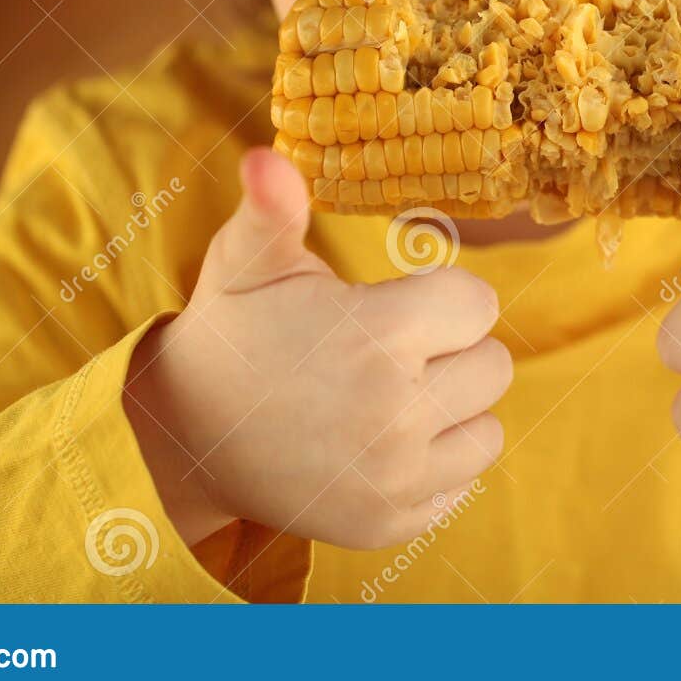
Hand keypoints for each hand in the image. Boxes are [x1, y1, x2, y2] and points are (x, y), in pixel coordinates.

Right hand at [124, 148, 510, 550]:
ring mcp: (395, 477)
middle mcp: (397, 413)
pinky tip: (384, 444)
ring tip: (396, 396)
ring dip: (455, 410)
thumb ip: (273, 207)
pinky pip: (461, 484)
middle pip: (495, 366)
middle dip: (453, 351)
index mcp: (378, 335)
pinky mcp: (390, 523)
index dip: (443, 297)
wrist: (185, 436)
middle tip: (396, 353)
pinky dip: (436, 464)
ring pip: (488, 430)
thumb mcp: (246, 261)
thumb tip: (266, 157)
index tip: (399, 305)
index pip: (480, 303)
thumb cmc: (232, 331)